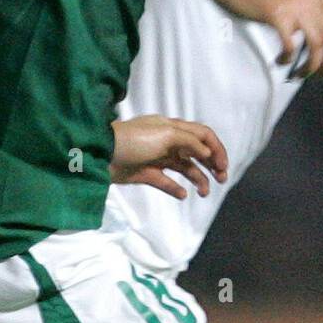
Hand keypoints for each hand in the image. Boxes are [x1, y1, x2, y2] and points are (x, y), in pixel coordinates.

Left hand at [109, 115, 228, 199]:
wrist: (100, 154)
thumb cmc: (134, 140)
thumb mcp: (166, 134)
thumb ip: (190, 142)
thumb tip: (207, 154)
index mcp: (174, 127)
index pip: (203, 135)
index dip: (216, 148)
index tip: (222, 165)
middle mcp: (168, 141)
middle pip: (197, 152)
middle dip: (212, 165)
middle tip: (222, 179)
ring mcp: (157, 158)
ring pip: (185, 168)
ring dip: (198, 179)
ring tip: (204, 192)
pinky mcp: (146, 173)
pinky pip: (166, 182)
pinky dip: (176, 188)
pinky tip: (182, 194)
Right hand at [209, 0, 322, 77]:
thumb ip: (309, 12)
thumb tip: (321, 38)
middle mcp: (309, 2)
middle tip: (321, 74)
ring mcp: (294, 9)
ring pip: (316, 45)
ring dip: (310, 66)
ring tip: (300, 74)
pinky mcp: (277, 16)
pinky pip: (290, 44)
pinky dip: (288, 59)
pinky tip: (281, 61)